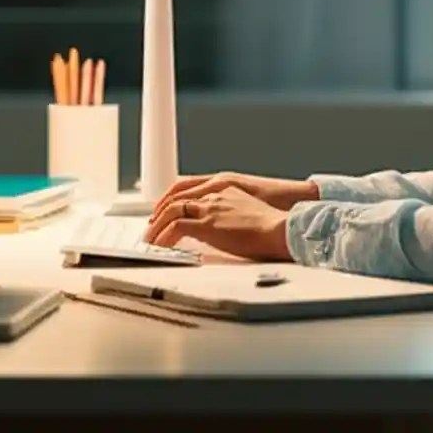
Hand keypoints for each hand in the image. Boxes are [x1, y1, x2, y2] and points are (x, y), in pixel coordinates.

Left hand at [143, 186, 292, 260]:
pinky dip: (164, 237)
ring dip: (157, 226)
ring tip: (151, 240)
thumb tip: (226, 228)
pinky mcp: (208, 223)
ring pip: (171, 211)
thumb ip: (232, 213)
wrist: (281, 228)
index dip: (171, 199)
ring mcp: (210, 207)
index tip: (163, 212)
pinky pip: (176, 228)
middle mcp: (214, 192)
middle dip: (159, 212)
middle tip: (151, 227)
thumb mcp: (249, 209)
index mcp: (224, 185)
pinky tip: (160, 246)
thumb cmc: (273, 224)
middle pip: (175, 197)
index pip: (188, 186)